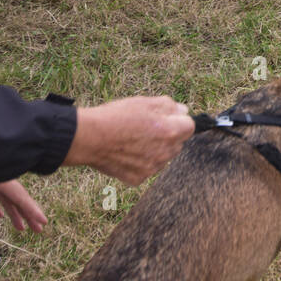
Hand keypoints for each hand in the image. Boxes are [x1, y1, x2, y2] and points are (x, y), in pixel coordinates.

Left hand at [0, 180, 47, 231]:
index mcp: (1, 177)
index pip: (20, 197)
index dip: (31, 210)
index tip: (43, 222)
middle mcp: (0, 178)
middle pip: (16, 198)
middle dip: (27, 214)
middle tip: (39, 229)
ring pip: (6, 198)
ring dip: (13, 213)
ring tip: (21, 229)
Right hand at [64, 97, 193, 184]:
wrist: (90, 138)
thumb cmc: (116, 117)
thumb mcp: (144, 102)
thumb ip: (168, 106)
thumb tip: (183, 110)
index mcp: (170, 131)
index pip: (189, 126)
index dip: (179, 120)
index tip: (168, 118)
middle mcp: (165, 153)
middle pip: (177, 143)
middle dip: (168, 135)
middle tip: (148, 127)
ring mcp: (152, 168)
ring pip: (163, 157)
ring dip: (156, 150)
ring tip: (134, 139)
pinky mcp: (138, 178)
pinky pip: (147, 169)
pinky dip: (141, 162)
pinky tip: (127, 152)